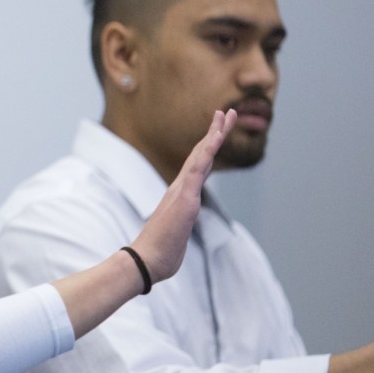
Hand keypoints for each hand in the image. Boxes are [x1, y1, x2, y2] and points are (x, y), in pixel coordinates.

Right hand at [131, 109, 236, 281]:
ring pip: (200, 155)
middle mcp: (180, 188)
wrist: (146, 260)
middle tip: (227, 112)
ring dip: (213, 134)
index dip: (208, 147)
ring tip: (225, 116)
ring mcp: (182, 191)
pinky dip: (206, 151)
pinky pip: (197, 168)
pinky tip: (215, 137)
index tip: (218, 131)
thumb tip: (178, 234)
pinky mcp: (184, 198)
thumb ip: (180, 228)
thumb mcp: (177, 236)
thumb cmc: (160, 252)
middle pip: (200, 154)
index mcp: (180, 196)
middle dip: (215, 132)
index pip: (197, 166)